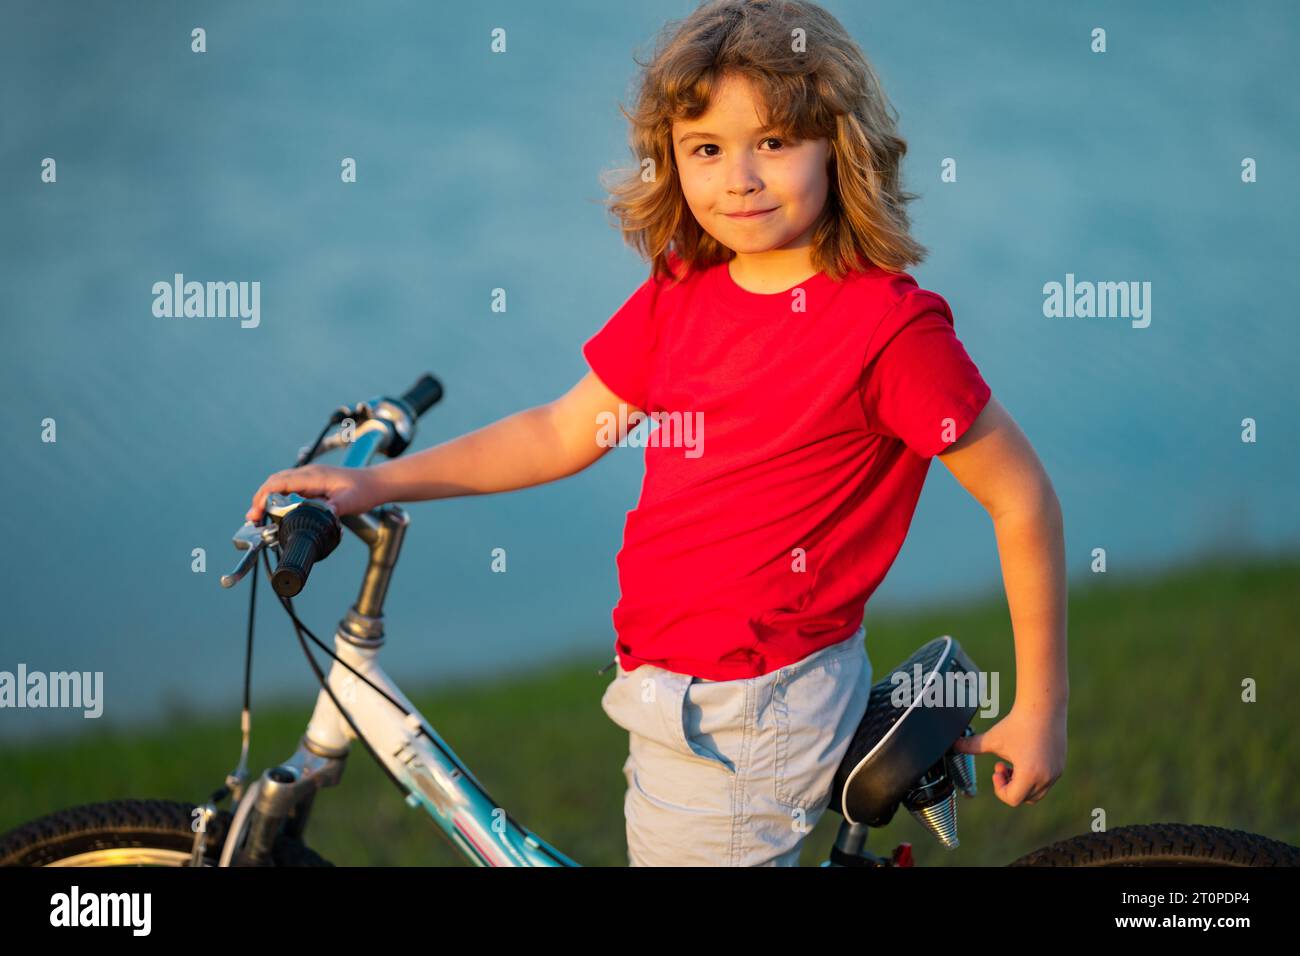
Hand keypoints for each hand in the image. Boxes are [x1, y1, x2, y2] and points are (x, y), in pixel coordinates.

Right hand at [245, 464, 385, 522]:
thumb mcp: (350, 502)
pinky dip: (276, 498)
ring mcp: (308, 477)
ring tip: (258, 517)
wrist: (374, 483)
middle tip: (253, 519)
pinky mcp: (310, 483)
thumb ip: (334, 508)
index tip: (257, 512)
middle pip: (275, 482)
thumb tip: (320, 516)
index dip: (264, 495)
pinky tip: (274, 510)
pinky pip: (287, 487)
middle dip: (260, 499)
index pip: (280, 482)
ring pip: (279, 484)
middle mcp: (308, 474)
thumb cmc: (363, 490)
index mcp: (314, 476)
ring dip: (266, 498)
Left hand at [951, 703, 1065, 806]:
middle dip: (1010, 786)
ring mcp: (1056, 772)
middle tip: (1001, 766)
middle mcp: (1046, 777)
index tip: (995, 770)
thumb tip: (951, 745)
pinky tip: (1024, 757)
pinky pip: (1046, 782)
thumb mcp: (992, 738)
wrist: (1043, 707)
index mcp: (1029, 774)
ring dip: (1022, 783)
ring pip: (1037, 792)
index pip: (1013, 799)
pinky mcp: (1060, 766)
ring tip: (1013, 764)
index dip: (999, 789)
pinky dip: (1033, 777)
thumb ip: (971, 746)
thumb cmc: (1017, 723)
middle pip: (1025, 798)